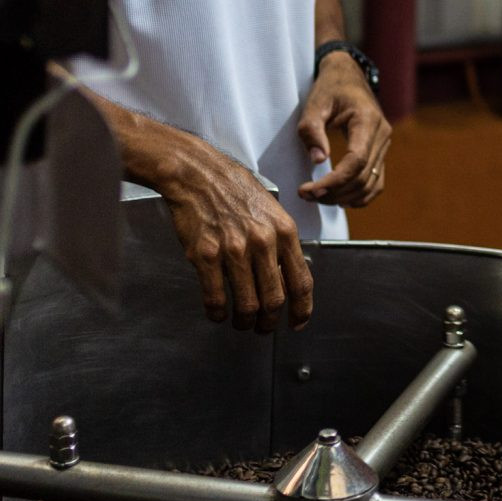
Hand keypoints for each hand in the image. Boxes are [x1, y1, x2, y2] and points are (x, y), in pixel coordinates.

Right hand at [167, 147, 313, 332]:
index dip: (302, 310)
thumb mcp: (272, 212)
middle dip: (270, 322)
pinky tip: (217, 313)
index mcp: (285, 232)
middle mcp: (263, 242)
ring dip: (244, 321)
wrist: (198, 173)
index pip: (302, 282)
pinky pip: (215, 297)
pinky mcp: (206, 254)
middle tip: (263, 327)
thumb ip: (281, 244)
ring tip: (241, 322)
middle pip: (274, 300)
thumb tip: (287, 279)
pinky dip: (218, 313)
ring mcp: (234, 249)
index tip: (298, 322)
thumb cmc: (234, 189)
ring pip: (247, 304)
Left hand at [297, 53, 391, 207]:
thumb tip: (318, 161)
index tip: (311, 190)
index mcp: (367, 120)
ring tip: (319, 197)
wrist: (347, 76)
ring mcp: (384, 145)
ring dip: (345, 196)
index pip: (356, 160)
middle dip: (334, 191)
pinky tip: (341, 199)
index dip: (335, 180)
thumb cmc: (330, 88)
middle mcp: (382, 135)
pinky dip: (361, 195)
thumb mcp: (314, 104)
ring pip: (371, 183)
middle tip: (306, 195)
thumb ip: (312, 130)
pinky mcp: (380, 152)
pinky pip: (377, 181)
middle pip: (363, 176)